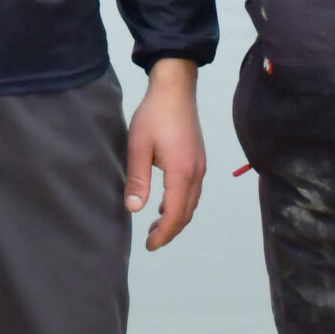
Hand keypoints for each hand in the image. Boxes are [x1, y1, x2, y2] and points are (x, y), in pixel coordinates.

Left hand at [125, 58, 205, 250]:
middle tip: (151, 240)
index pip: (175, 214)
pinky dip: (181, 203)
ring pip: (192, 202)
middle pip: (187, 212)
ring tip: (156, 224)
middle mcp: (196, 173)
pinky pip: (193, 190)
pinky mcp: (199, 158)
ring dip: (176, 217)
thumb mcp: (138, 146)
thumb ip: (137, 179)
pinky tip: (165, 202)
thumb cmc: (155, 114)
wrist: (175, 88)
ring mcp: (200, 165)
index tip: (149, 245)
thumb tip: (134, 209)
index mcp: (182, 173)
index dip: (163, 234)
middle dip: (170, 230)